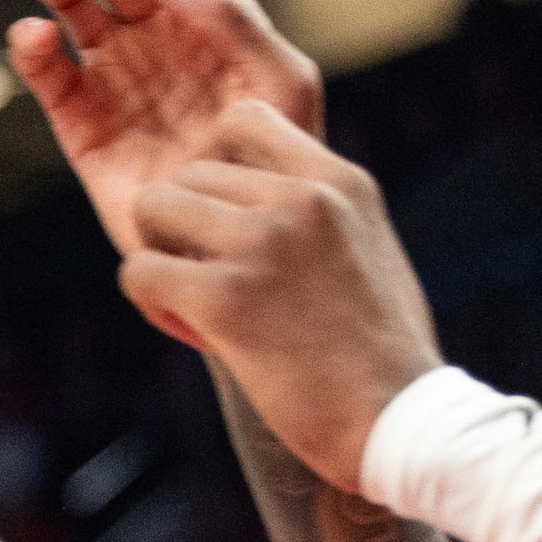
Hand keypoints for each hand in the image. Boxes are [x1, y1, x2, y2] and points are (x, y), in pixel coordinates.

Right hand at [6, 0, 322, 281]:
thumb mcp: (283, 86)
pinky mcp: (80, 120)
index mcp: (209, 14)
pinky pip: (48, 73)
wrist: (242, 246)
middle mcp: (157, 34)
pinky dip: (32, 49)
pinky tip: (34, 37)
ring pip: (71, 6)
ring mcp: (115, 74)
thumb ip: (241, 26)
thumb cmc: (282, 162)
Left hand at [121, 104, 447, 489]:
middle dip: (183, 222)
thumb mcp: (365, 245)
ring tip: (192, 299)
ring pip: (152, 208)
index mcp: (338, 182)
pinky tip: (187, 327)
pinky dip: (149, 301)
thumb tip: (249, 189)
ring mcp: (262, 244)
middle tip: (207, 273)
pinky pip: (138, 271)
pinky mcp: (225, 298)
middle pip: (187, 170)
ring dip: (160, 254)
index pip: (242, 118)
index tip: (223, 210)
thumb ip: (314, 209)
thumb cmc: (380, 349)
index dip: (213, 161)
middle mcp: (301, 200)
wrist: (403, 423)